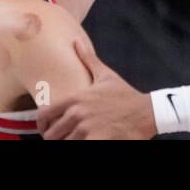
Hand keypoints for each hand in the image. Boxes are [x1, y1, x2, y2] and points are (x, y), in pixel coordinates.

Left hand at [37, 39, 155, 139]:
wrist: (146, 111)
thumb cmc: (125, 94)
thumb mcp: (106, 75)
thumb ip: (88, 59)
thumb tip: (76, 41)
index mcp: (77, 98)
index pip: (44, 114)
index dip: (42, 123)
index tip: (48, 127)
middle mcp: (78, 113)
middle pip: (51, 134)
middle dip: (56, 137)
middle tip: (65, 136)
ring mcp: (87, 128)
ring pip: (64, 143)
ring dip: (68, 142)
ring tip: (77, 138)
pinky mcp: (97, 140)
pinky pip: (78, 147)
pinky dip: (80, 145)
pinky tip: (88, 140)